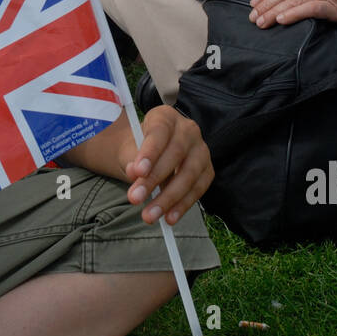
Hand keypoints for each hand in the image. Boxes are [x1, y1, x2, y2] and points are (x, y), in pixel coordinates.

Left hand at [118, 105, 212, 224]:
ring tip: (150, 215)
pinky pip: (198, 189)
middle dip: (154, 179)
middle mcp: (188, 130)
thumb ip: (130, 159)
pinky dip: (183, 205)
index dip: (149, 152)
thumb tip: (134, 173)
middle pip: (175, 154)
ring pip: (189, 174)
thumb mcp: (129, 150)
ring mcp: (201, 149)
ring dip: (169, 198)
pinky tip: (169, 217)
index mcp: (166, 117)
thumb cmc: (139, 151)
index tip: (137, 172)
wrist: (150, 156)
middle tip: (135, 198)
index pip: (159, 132)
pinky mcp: (207, 170)